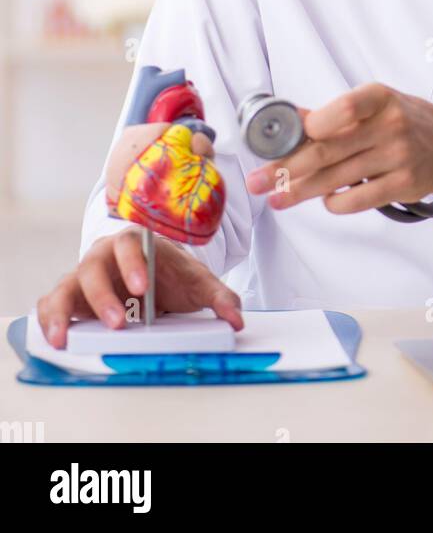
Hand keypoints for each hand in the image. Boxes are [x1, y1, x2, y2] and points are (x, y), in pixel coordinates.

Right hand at [36, 227, 244, 348]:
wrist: (154, 278)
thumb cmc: (171, 275)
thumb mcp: (196, 282)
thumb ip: (219, 296)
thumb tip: (236, 318)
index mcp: (136, 243)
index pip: (129, 245)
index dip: (132, 264)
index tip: (142, 289)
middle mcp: (104, 256)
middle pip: (94, 267)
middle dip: (103, 296)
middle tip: (119, 322)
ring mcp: (83, 277)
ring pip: (66, 286)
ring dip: (65, 311)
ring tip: (65, 338)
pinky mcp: (71, 299)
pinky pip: (52, 304)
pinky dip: (49, 319)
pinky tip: (54, 338)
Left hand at [245, 84, 432, 215]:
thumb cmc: (407, 119)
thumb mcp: (374, 104)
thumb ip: (332, 114)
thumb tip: (289, 120)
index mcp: (379, 98)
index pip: (343, 108)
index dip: (311, 126)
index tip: (283, 139)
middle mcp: (391, 126)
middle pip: (328, 151)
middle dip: (286, 168)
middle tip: (258, 180)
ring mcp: (398, 158)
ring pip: (337, 179)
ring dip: (300, 191)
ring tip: (277, 197)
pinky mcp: (403, 185)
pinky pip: (357, 201)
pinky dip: (335, 202)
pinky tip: (325, 200)